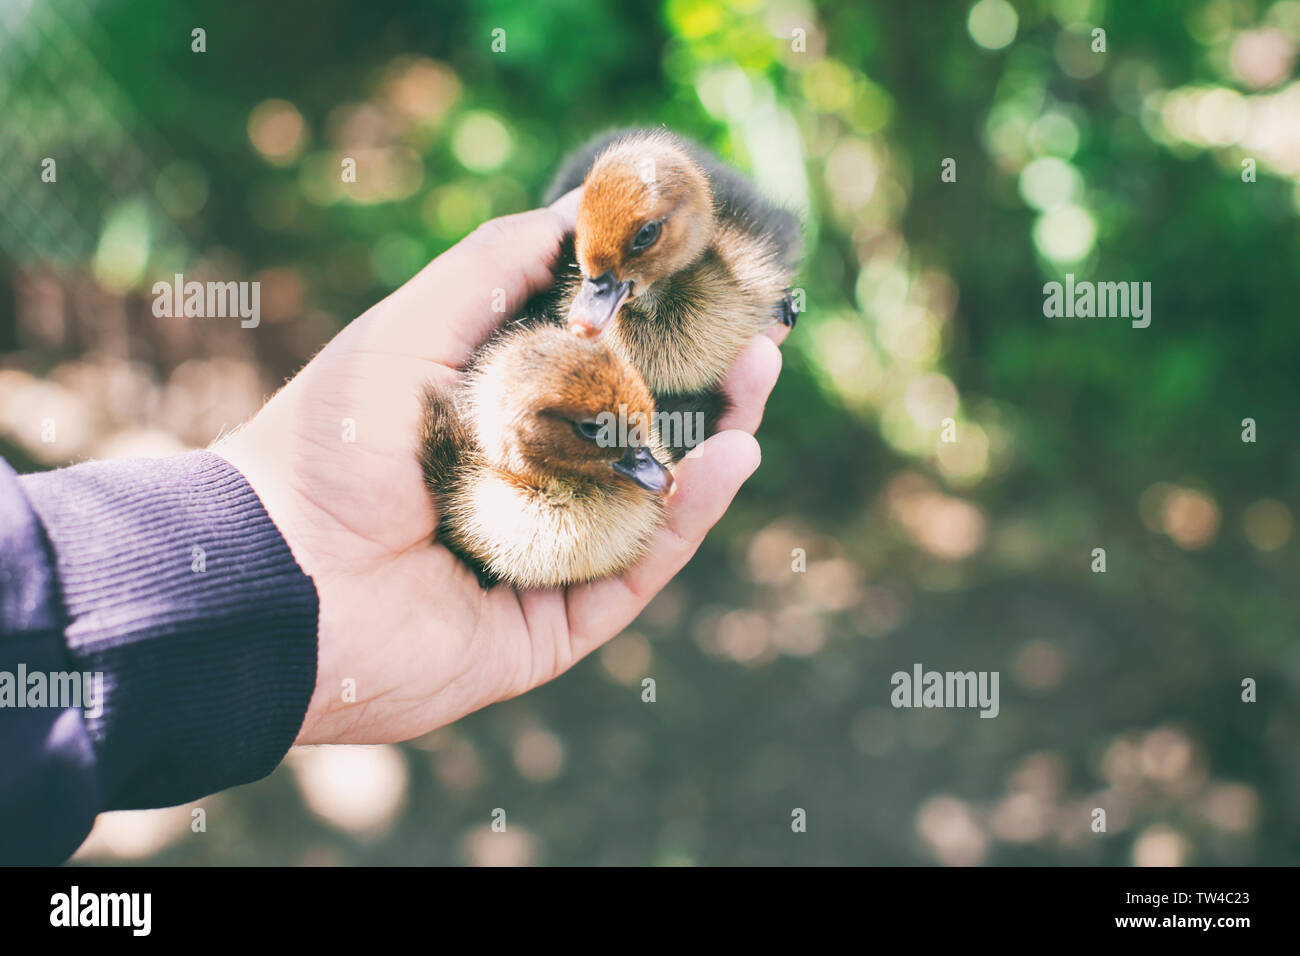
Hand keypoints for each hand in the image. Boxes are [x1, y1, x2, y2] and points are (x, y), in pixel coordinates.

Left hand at [215, 190, 785, 745]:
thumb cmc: (332, 443)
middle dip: (702, 390)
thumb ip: (494, 268)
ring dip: (714, 446)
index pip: (595, 377)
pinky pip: (636, 573)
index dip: (656, 336)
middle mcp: (524, 493)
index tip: (708, 287)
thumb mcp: (413, 329)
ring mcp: (543, 563)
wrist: (278, 577)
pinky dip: (686, 519)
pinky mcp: (553, 627)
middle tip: (757, 340)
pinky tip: (726, 459)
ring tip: (755, 383)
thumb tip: (579, 207)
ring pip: (651, 506)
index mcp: (492, 426)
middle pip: (637, 441)